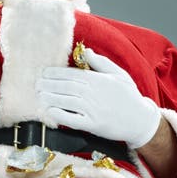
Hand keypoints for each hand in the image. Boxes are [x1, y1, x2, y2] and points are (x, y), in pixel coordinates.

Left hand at [37, 48, 160, 147]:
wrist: (140, 120)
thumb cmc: (129, 96)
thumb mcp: (119, 74)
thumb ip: (101, 63)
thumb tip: (85, 51)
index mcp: (98, 80)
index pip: (71, 74)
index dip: (55, 73)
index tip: (43, 73)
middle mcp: (94, 94)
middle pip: (65, 87)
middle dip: (48, 84)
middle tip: (36, 84)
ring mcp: (93, 110)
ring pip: (66, 101)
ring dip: (50, 98)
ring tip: (39, 96)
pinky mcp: (93, 125)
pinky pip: (72, 119)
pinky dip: (60, 115)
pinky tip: (50, 112)